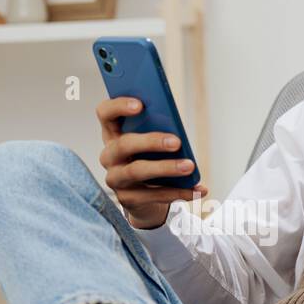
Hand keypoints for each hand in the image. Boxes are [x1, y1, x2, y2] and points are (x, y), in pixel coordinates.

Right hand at [96, 97, 206, 228]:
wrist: (144, 197)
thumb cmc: (149, 159)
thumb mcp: (151, 142)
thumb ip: (157, 130)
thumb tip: (177, 131)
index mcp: (112, 133)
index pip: (105, 113)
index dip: (119, 106)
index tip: (140, 105)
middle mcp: (109, 156)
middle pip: (124, 144)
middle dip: (151, 141)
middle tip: (176, 141)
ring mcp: (115, 178)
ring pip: (137, 171)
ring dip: (166, 168)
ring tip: (189, 166)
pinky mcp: (128, 199)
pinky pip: (155, 195)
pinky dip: (179, 192)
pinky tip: (198, 188)